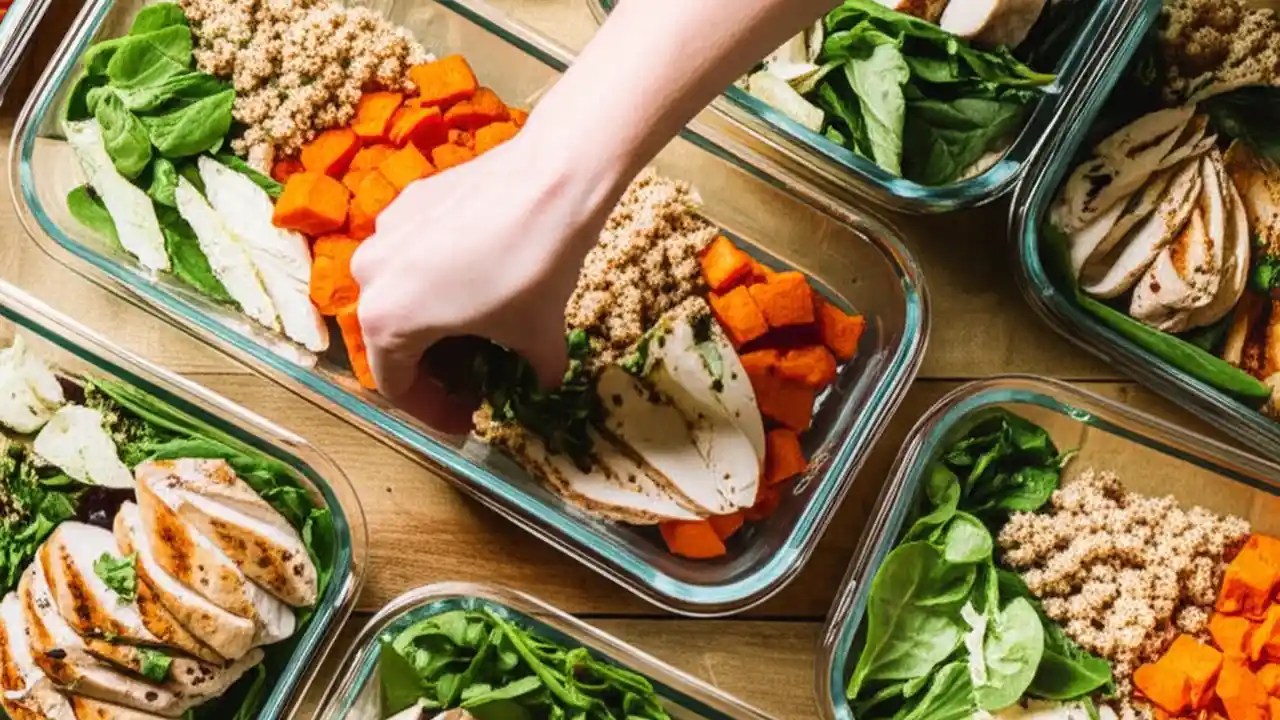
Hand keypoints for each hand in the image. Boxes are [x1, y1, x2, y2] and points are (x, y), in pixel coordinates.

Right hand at [350, 123, 623, 432]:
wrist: (553, 179)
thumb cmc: (534, 267)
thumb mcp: (537, 337)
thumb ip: (533, 373)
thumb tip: (545, 383)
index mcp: (385, 320)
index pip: (398, 386)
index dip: (435, 412)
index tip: (468, 420)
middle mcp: (368, 274)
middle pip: (395, 340)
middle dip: (437, 368)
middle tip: (478, 380)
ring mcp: (385, 231)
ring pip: (403, 294)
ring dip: (436, 322)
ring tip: (481, 332)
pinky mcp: (408, 200)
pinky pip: (416, 255)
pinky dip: (440, 279)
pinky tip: (482, 281)